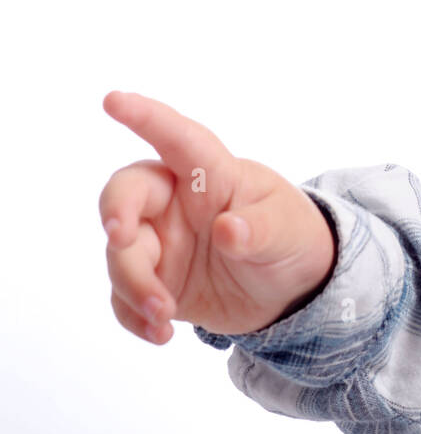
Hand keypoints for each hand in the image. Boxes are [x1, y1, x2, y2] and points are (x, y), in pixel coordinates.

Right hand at [100, 91, 335, 343]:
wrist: (294, 291)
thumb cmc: (292, 238)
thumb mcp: (288, 232)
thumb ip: (259, 230)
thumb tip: (229, 230)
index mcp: (212, 175)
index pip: (179, 138)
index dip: (147, 117)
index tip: (114, 100)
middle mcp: (176, 202)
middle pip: (127, 194)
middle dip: (116, 214)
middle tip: (121, 238)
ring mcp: (161, 241)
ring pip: (120, 253)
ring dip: (134, 286)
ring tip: (164, 316)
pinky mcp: (155, 279)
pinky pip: (124, 295)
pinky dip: (134, 316)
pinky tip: (161, 333)